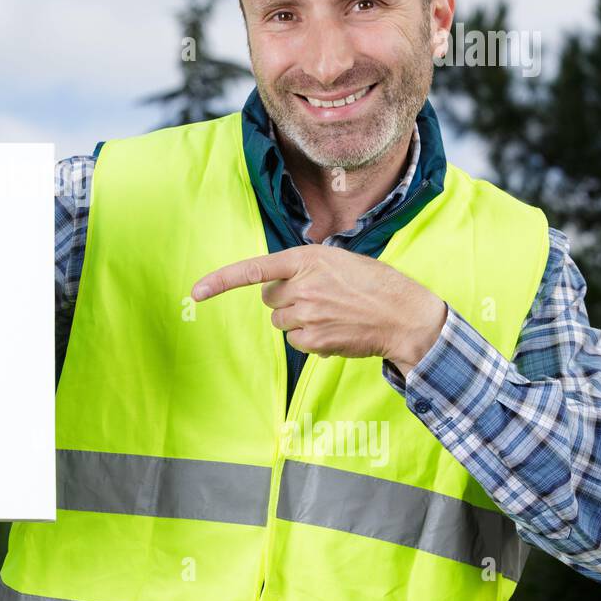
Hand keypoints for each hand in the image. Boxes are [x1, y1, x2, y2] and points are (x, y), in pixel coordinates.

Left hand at [191, 245, 446, 374]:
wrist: (405, 315)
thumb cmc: (374, 285)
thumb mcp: (339, 261)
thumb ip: (305, 267)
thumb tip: (276, 287)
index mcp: (307, 258)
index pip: (254, 269)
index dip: (221, 281)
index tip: (195, 292)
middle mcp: (303, 285)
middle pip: (269, 299)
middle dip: (286, 300)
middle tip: (319, 298)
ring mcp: (308, 314)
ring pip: (280, 323)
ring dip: (298, 321)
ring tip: (332, 314)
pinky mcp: (314, 339)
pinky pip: (294, 341)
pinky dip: (310, 339)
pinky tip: (335, 330)